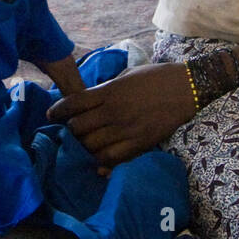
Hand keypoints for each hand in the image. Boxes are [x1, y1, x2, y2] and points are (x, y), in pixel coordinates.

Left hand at [46, 63, 194, 171]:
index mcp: (109, 92)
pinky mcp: (140, 143)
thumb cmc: (156, 76)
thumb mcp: (126, 76)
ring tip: (85, 145)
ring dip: (85, 147)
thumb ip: (106, 89)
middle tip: (71, 130)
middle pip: (79, 128)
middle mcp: (114, 112)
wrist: (187, 87)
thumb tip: (89, 100)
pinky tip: (98, 162)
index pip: (74, 103)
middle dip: (71, 130)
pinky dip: (102, 163)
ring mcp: (127, 129)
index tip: (51, 114)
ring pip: (92, 146)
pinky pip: (113, 159)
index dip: (58, 110)